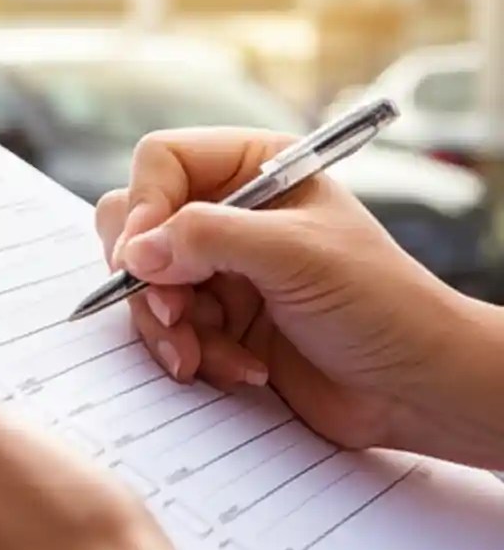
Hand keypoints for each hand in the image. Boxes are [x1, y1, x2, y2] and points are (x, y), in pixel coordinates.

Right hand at [95, 128, 503, 467]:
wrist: (414, 387)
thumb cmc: (381, 304)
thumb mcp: (294, 255)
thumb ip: (207, 239)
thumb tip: (135, 252)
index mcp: (255, 169)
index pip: (163, 162)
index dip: (145, 206)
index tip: (141, 258)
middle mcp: (230, 212)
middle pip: (138, 222)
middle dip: (148, 276)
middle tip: (173, 311)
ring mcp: (220, 267)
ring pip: (144, 282)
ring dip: (170, 325)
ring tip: (203, 355)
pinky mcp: (217, 318)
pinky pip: (167, 327)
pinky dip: (190, 351)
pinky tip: (239, 368)